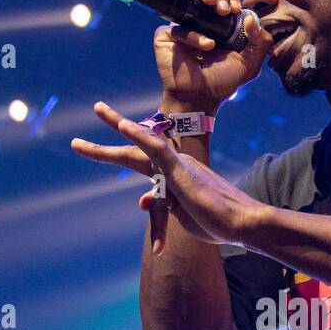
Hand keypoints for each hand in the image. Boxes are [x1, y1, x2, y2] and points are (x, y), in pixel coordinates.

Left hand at [71, 102, 263, 250]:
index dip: (111, 153)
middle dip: (115, 123)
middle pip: (137, 143)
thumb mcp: (181, 215)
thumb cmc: (217, 222)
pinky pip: (158, 150)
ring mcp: (178, 165)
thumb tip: (142, 200)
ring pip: (145, 140)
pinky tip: (124, 126)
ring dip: (120, 124)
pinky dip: (141, 137)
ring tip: (98, 108)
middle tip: (96, 106)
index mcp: (171, 174)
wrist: (242, 223)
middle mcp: (174, 163)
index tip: (87, 147)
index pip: (138, 158)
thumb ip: (161, 207)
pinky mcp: (182, 172)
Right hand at [155, 0, 271, 112]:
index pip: (225, 3)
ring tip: (214, 5)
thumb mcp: (249, 64)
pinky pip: (179, 27)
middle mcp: (200, 24)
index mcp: (220, 28)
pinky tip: (206, 46)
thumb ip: (260, 42)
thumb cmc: (222, 83)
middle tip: (225, 8)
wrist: (200, 99)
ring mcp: (182, 29)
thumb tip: (251, 17)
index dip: (231, 0)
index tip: (237, 9)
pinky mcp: (166, 36)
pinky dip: (194, 35)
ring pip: (189, 0)